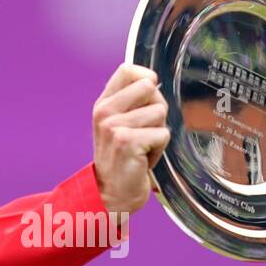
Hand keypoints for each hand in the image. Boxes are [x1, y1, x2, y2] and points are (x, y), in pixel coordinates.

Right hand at [91, 63, 169, 216]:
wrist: (110, 195)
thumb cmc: (122, 159)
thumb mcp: (119, 124)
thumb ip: (131, 102)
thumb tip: (154, 81)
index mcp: (103, 104)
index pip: (127, 70)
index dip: (146, 79)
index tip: (148, 97)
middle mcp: (105, 112)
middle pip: (149, 88)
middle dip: (157, 109)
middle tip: (145, 131)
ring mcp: (114, 126)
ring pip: (159, 113)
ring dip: (158, 134)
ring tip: (143, 148)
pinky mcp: (127, 142)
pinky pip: (162, 134)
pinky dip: (159, 150)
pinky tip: (144, 159)